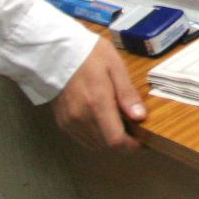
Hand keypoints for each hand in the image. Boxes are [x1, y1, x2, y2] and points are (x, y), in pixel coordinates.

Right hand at [50, 37, 145, 152]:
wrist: (55, 52)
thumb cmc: (89, 54)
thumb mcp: (114, 66)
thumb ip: (127, 93)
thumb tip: (140, 117)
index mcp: (97, 103)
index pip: (115, 140)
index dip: (131, 146)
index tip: (143, 140)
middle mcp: (81, 118)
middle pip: (106, 146)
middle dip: (123, 143)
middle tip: (135, 130)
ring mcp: (69, 122)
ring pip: (95, 145)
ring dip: (109, 140)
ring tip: (119, 125)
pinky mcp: (62, 122)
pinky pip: (83, 139)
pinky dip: (96, 137)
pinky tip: (102, 123)